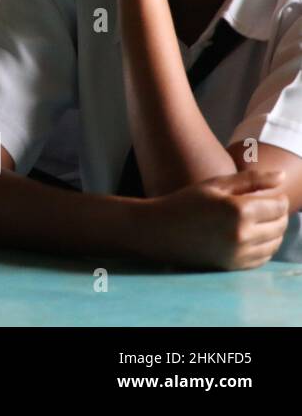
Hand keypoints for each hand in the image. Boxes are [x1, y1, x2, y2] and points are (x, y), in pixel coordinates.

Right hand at [143, 169, 290, 269]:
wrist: (159, 230)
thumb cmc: (185, 202)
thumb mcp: (215, 185)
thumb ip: (252, 180)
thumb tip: (283, 176)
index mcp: (238, 210)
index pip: (279, 205)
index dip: (276, 198)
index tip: (264, 194)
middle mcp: (242, 234)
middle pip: (281, 224)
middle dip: (276, 214)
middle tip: (260, 207)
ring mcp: (238, 253)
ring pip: (275, 242)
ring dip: (272, 231)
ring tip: (255, 221)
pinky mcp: (234, 266)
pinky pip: (263, 257)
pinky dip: (263, 246)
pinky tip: (248, 236)